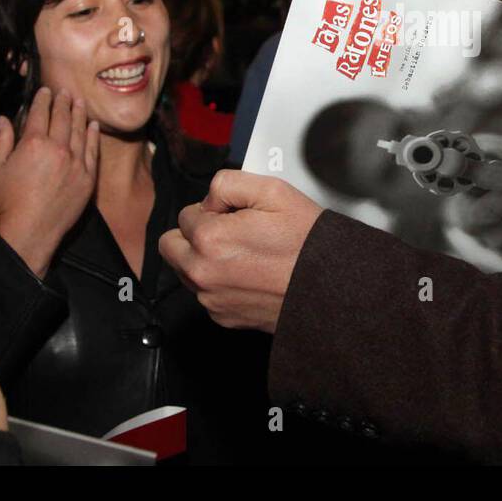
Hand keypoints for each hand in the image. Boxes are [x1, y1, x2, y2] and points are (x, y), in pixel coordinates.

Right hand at [0, 87, 99, 277]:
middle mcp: (58, 149)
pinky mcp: (87, 177)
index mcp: (33, 143)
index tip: (45, 91)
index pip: (41, 113)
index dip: (43, 99)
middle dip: (63, 101)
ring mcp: (76, 163)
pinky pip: (92, 150)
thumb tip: (3, 120)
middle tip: (65, 91)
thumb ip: (1, 141)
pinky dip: (92, 135)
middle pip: (63, 118)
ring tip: (79, 102)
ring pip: (80, 130)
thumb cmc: (7, 201)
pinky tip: (92, 125)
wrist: (30, 231)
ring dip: (79, 113)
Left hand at [159, 171, 321, 332]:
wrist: (330, 288)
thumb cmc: (306, 240)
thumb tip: (209, 200)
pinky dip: (219, 283)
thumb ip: (228, 183)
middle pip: (170, 246)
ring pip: (185, 271)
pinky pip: (205, 294)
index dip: (212, 210)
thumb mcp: (273, 190)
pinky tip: (249, 275)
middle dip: (192, 235)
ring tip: (242, 254)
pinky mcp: (223, 317)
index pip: (186, 214)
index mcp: (209, 238)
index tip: (236, 215)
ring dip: (202, 260)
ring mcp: (211, 299)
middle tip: (226, 232)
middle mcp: (202, 272)